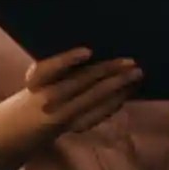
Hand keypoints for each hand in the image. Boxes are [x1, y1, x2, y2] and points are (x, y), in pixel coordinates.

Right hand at [23, 48, 141, 132]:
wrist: (32, 120)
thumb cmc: (45, 83)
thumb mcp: (45, 72)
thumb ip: (65, 61)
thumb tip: (100, 44)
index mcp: (35, 80)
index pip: (48, 68)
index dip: (67, 60)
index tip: (87, 51)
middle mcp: (46, 99)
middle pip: (79, 83)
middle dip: (107, 70)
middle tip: (130, 60)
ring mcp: (61, 116)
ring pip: (93, 99)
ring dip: (118, 86)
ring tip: (136, 74)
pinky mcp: (75, 125)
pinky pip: (99, 113)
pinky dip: (116, 100)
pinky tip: (129, 89)